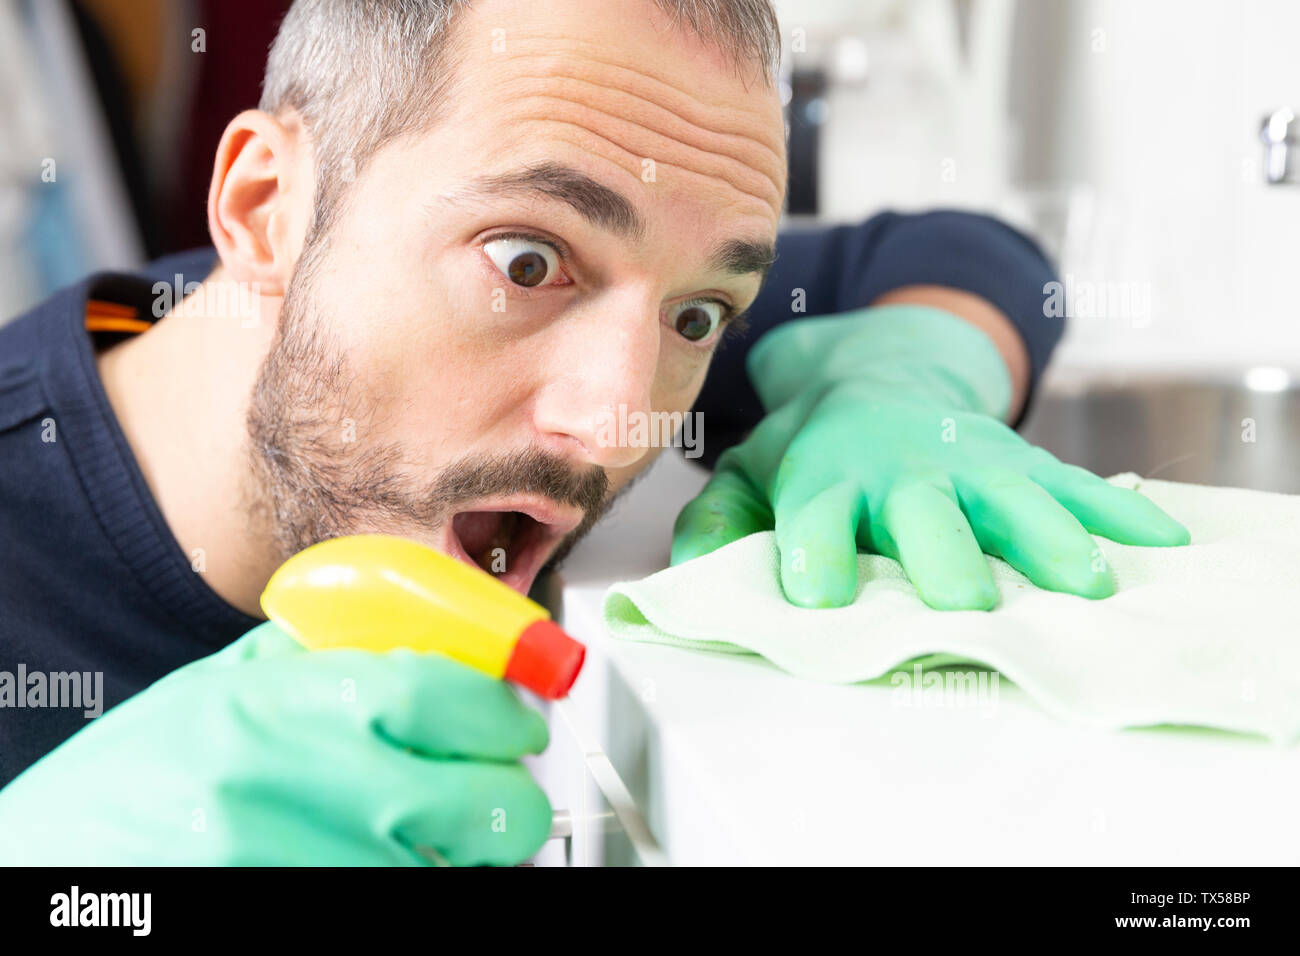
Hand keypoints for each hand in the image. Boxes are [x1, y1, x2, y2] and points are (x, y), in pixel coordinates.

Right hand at [0, 622, 551, 864]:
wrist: (48, 865)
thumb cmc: (134, 778)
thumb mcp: (222, 690)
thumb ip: (324, 663)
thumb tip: (442, 646)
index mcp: (274, 702)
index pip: (434, 690)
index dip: (502, 705)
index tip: (524, 715)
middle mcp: (283, 783)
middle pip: (473, 800)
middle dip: (511, 802)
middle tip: (505, 794)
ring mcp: (283, 864)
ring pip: (444, 873)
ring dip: (464, 860)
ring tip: (441, 840)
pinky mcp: (280, 914)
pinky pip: (392, 907)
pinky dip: (416, 886)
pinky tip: (386, 867)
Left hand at [672, 305, 1188, 609]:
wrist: (878, 374)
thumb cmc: (809, 445)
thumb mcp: (747, 473)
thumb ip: (719, 522)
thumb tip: (688, 574)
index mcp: (826, 474)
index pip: (812, 512)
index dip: (813, 550)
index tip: (818, 596)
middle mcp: (902, 468)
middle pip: (925, 512)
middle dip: (944, 554)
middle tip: (964, 602)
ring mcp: (969, 463)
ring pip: (1013, 498)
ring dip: (1049, 538)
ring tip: (1085, 585)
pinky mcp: (1020, 461)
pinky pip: (1074, 484)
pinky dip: (1117, 511)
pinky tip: (1161, 539)